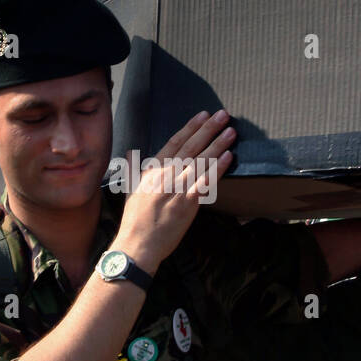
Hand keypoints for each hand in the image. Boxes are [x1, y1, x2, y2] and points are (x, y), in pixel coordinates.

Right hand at [114, 110, 234, 271]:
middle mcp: (165, 175)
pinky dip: (217, 168)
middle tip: (223, 116)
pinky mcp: (187, 203)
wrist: (137, 245)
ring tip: (231, 132)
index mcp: (152, 170)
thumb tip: (130, 152)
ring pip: (200, 161)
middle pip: (190, 147)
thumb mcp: (129, 190)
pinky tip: (228, 157)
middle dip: (208, 129)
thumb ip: (133, 169)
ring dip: (217, 145)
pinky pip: (205, 182)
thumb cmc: (134, 220)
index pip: (174, 142)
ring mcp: (177, 188)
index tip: (203, 115)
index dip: (190, 127)